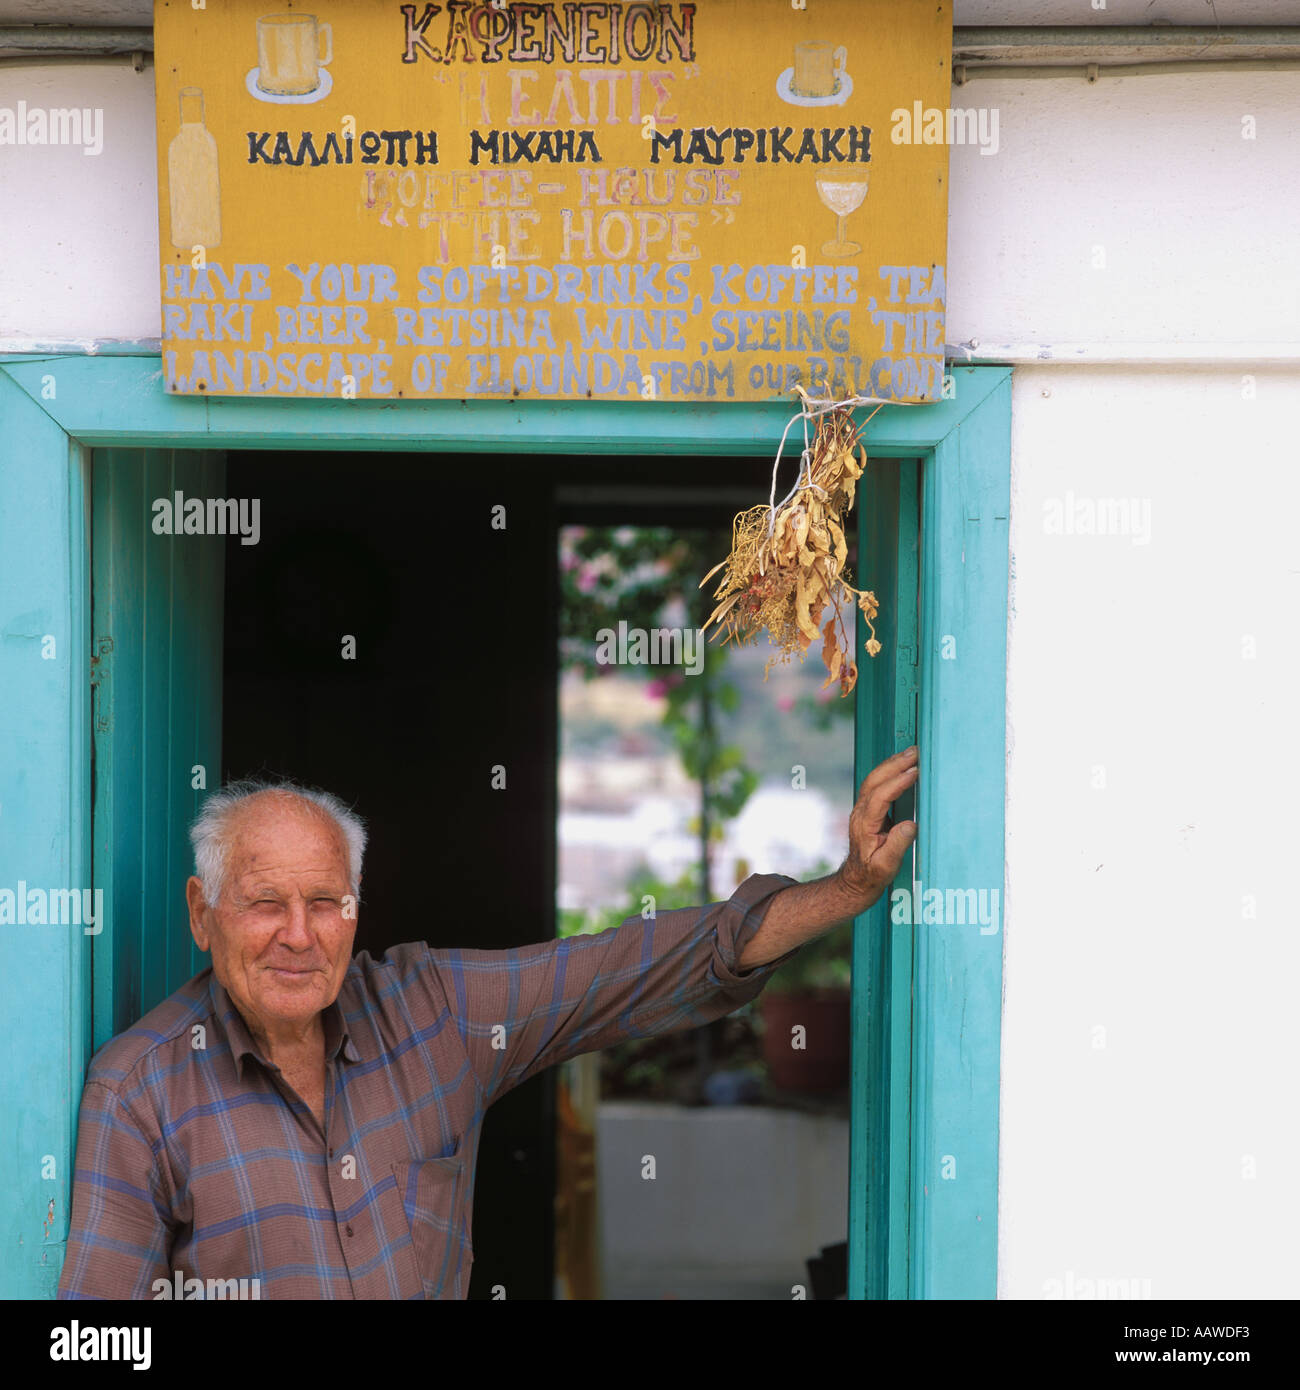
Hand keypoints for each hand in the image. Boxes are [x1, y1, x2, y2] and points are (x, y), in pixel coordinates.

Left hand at [838, 747, 918, 907]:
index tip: (914, 772)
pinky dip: (891, 771)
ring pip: (875, 779)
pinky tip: (903, 764)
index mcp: (864, 825)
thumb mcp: (886, 866)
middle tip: (916, 752)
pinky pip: (878, 784)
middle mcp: (861, 812)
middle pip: (875, 781)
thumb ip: (897, 845)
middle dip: (895, 764)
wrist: (857, 878)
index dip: (897, 783)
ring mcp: (862, 809)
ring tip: (912, 752)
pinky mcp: (868, 808)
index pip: (880, 797)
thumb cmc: (872, 873)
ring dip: (893, 764)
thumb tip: (910, 825)